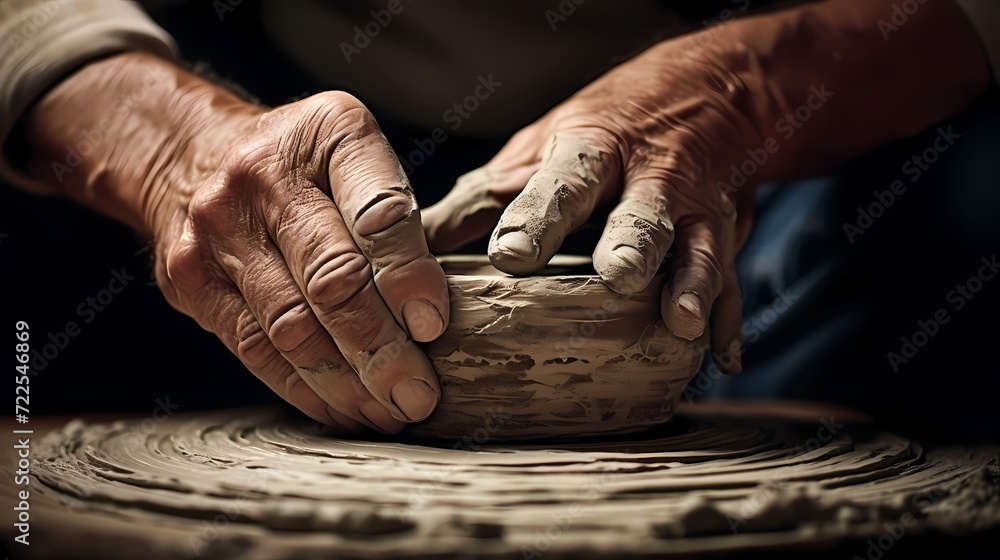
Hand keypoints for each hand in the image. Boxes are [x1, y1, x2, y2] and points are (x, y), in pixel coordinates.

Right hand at [25, 53, 448, 431]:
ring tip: (388, 411)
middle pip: (333, 279)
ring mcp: (219, 228)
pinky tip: (342, 408)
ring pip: (292, 326)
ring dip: (348, 382)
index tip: (433, 327)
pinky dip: (305, 388)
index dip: (409, 278)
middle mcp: (265, 175)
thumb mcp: (357, 155)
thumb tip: (436, 316)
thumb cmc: (303, 165)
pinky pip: (254, 348)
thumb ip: (395, 218)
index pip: (378, 215)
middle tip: (418, 394)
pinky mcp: (189, 279)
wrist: (192, 151)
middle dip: (383, 348)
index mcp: (330, 133)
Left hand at [423, 34, 759, 372]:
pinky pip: (730, 279)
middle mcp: (648, 178)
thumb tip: (412, 240)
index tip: (512, 254)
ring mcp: (695, 208)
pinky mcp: (725, 236)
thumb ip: (484, 198)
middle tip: (618, 275)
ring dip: (692, 283)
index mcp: (592, 154)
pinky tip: (722, 357)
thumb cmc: (601, 134)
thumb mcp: (540, 153)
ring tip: (682, 321)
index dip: (538, 218)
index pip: (563, 183)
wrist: (706, 92)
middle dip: (630, 243)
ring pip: (697, 246)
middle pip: (640, 212)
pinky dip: (728, 319)